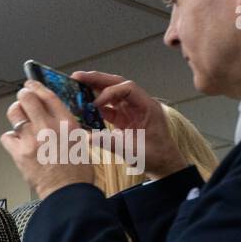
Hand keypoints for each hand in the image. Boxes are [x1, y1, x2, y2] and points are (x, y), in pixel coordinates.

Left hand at [0, 80, 95, 198]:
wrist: (66, 191)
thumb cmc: (77, 171)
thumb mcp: (79, 141)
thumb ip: (64, 126)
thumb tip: (51, 118)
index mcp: (66, 123)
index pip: (48, 96)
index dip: (36, 87)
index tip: (30, 84)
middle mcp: (47, 127)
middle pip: (27, 99)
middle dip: (22, 97)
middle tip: (22, 99)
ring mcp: (31, 139)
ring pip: (14, 114)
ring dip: (15, 113)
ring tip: (19, 119)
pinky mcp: (19, 153)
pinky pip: (6, 137)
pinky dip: (10, 138)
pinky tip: (16, 142)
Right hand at [72, 70, 187, 179]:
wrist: (163, 164)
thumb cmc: (155, 157)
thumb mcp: (133, 152)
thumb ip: (111, 143)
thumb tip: (88, 138)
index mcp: (148, 107)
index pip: (128, 89)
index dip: (109, 92)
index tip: (94, 104)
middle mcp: (140, 104)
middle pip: (118, 84)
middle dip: (97, 80)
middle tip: (77, 77)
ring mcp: (132, 110)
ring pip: (112, 93)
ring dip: (95, 89)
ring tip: (76, 86)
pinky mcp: (125, 118)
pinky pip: (109, 107)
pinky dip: (96, 106)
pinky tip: (83, 106)